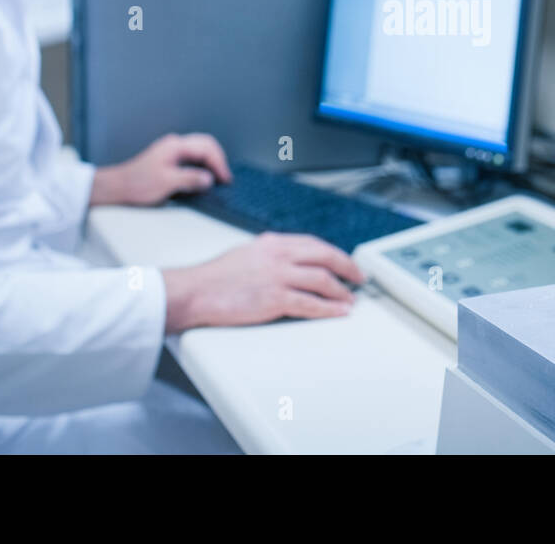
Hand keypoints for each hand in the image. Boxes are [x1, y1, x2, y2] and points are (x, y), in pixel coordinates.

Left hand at [90, 133, 231, 206]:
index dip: (219, 163)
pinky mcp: (171, 158)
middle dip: (218, 159)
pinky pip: (193, 157)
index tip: (225, 179)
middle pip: (206, 144)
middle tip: (225, 178)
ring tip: (218, 178)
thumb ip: (190, 179)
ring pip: (201, 150)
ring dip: (212, 162)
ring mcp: (173, 150)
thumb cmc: (138, 184)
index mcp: (175, 146)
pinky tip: (205, 177)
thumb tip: (209, 179)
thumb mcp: (167, 183)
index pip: (206, 149)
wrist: (119, 187)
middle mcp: (175, 144)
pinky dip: (203, 165)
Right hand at [161, 233, 367, 331]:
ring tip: (351, 299)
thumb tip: (289, 261)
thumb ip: (270, 255)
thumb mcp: (246, 253)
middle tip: (359, 277)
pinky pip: (311, 303)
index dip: (334, 253)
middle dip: (347, 267)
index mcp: (272, 242)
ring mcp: (278, 276)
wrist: (195, 291)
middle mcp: (278, 255)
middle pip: (325, 256)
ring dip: (341, 291)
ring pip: (322, 279)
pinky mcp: (275, 298)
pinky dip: (329, 308)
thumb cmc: (214, 277)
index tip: (345, 262)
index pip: (313, 243)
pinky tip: (338, 311)